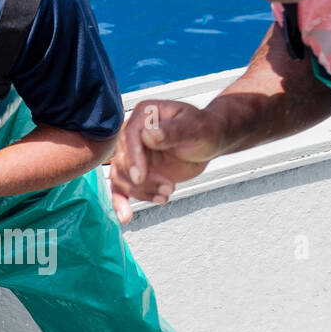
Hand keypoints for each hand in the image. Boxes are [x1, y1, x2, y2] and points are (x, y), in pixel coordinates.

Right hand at [110, 99, 223, 222]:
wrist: (209, 141)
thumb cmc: (205, 129)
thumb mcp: (195, 128)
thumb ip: (173, 131)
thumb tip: (149, 134)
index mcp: (144, 114)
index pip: (129, 137)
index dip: (133, 158)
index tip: (140, 176)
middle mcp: (133, 133)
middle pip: (122, 160)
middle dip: (143, 180)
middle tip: (168, 188)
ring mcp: (133, 153)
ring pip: (122, 177)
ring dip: (141, 192)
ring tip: (166, 195)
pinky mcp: (136, 172)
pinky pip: (122, 187)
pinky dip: (121, 202)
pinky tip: (125, 217)